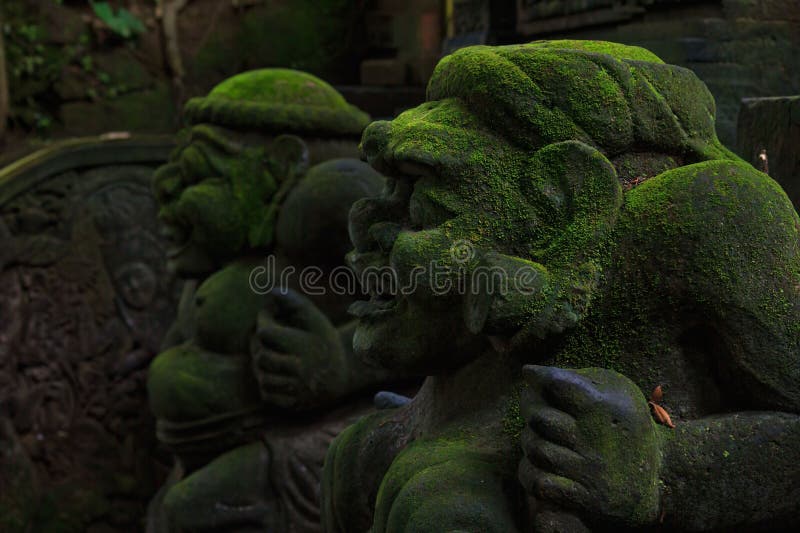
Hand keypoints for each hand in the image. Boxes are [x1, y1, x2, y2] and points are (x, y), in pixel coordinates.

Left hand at [249, 288, 347, 409]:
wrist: (340, 378)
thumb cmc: (323, 343)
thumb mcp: (315, 320)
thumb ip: (295, 303)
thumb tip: (273, 291)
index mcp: (305, 346)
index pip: (265, 332)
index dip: (263, 321)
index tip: (268, 316)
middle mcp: (301, 370)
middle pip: (261, 356)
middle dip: (260, 346)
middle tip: (267, 338)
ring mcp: (297, 390)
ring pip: (262, 377)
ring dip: (263, 366)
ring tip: (272, 356)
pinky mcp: (293, 405)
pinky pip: (267, 394)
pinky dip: (268, 383)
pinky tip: (278, 373)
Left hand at [518, 365, 661, 527]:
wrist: (657, 478)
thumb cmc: (623, 425)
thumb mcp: (616, 393)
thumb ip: (576, 379)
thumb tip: (531, 373)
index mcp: (606, 407)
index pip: (558, 385)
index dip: (539, 376)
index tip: (530, 373)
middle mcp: (599, 439)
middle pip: (539, 418)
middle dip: (532, 413)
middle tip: (538, 414)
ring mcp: (592, 471)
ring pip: (536, 450)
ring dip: (530, 443)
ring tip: (539, 439)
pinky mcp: (586, 499)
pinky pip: (539, 483)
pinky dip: (531, 473)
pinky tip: (539, 466)